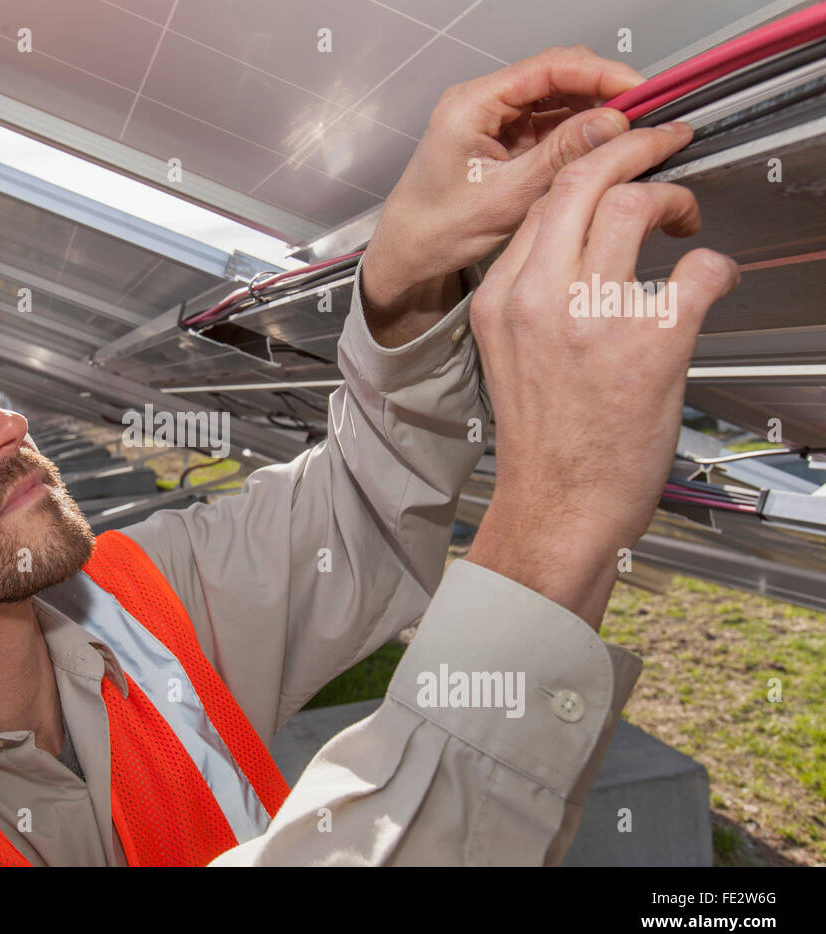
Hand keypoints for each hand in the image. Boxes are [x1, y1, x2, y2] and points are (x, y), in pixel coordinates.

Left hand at [360, 46, 643, 344]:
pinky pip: (550, 123)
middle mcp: (482, 103)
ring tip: (628, 135)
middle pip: (557, 76)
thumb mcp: (506, 196)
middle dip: (603, 91)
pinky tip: (601, 148)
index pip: (548, 68)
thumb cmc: (436, 229)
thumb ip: (560, 157)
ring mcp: (494, 119)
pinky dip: (578, 132)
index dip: (600, 74)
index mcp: (472, 105)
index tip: (640, 91)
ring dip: (594, 112)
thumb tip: (612, 123)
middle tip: (643, 115)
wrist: (408, 253)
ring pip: (558, 99)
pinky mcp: (503, 138)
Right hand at [464, 121, 739, 628]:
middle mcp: (538, 297)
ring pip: (634, 205)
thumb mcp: (509, 354)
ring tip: (684, 220)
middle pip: (582, 182)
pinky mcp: (650, 342)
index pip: (541, 203)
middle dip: (632, 148)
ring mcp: (592, 316)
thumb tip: (580, 246)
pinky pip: (698, 269)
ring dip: (672, 199)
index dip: (587, 167)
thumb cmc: (542, 442)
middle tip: (663, 146)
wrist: (557, 506)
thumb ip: (533, 296)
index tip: (614, 162)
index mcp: (501, 299)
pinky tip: (711, 279)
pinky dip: (715, 265)